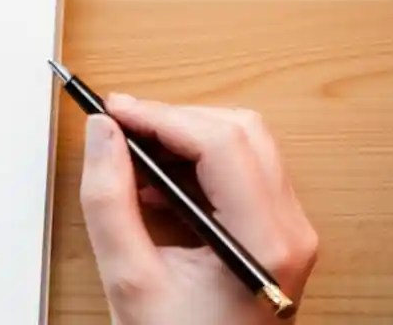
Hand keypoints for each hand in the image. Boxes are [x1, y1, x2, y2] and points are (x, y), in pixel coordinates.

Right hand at [80, 95, 318, 324]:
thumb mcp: (129, 279)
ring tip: (132, 159)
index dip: (161, 117)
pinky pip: (242, 169)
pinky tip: (155, 185)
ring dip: (184, 137)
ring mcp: (288, 230)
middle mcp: (290, 229)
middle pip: (239, 131)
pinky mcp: (276, 231)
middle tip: (118, 126)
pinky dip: (195, 161)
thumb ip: (108, 200)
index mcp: (264, 242)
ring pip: (243, 142)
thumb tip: (102, 133)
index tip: (113, 112)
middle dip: (173, 119)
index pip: (220, 144)